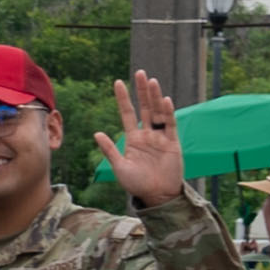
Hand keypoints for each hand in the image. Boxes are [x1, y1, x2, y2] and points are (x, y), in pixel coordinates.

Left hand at [96, 73, 186, 205]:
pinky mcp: (172, 143)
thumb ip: (110, 150)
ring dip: (154, 97)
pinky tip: (164, 100)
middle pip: (144, 107)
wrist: (156, 196)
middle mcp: (147, 134)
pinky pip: (170, 125)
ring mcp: (160, 137)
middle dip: (141, 91)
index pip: (127, 113)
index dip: (123, 98)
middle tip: (139, 73)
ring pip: (157, 112)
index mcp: (133, 139)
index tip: (117, 82)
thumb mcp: (119, 167)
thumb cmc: (137, 184)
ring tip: (151, 81)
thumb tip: (97, 133)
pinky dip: (167, 113)